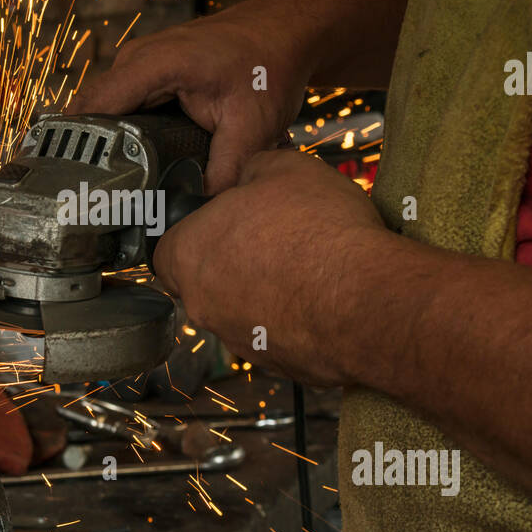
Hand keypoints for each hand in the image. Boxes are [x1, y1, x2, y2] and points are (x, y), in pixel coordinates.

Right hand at [69, 15, 314, 192]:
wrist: (284, 32)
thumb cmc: (268, 65)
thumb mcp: (252, 125)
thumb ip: (226, 169)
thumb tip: (200, 210)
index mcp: (154, 64)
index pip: (95, 108)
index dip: (77, 146)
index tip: (69, 183)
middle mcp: (137, 60)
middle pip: (92, 112)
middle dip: (85, 153)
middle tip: (86, 198)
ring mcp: (140, 64)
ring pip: (105, 111)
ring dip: (102, 144)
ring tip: (98, 188)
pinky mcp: (149, 73)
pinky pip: (122, 106)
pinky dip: (120, 132)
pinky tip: (124, 163)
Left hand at [153, 149, 387, 385]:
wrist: (365, 299)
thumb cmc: (319, 233)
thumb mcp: (284, 168)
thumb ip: (252, 169)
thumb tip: (250, 174)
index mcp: (188, 254)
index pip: (165, 250)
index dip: (194, 233)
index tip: (222, 222)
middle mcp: (202, 303)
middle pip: (202, 281)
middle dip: (231, 261)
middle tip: (270, 240)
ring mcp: (236, 338)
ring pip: (237, 310)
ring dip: (262, 291)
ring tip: (305, 267)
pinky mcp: (274, 363)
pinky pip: (272, 335)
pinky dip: (290, 318)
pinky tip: (322, 297)